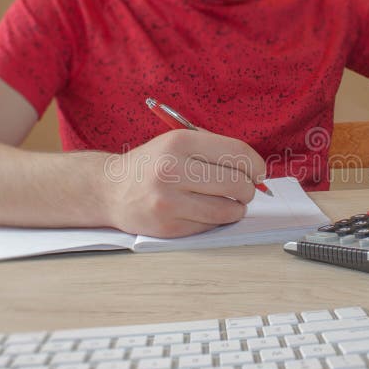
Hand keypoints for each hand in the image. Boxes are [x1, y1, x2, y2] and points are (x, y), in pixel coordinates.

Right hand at [100, 129, 266, 237]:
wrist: (110, 189)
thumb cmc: (153, 164)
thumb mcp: (179, 142)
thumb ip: (215, 151)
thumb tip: (256, 171)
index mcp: (180, 142)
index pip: (237, 154)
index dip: (256, 165)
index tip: (258, 172)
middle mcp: (172, 170)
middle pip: (237, 183)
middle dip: (248, 189)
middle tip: (243, 190)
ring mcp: (169, 201)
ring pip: (228, 210)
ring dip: (236, 208)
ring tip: (227, 202)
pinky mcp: (168, 227)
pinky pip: (210, 226)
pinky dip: (215, 220)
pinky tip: (204, 210)